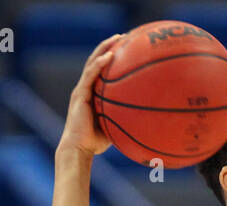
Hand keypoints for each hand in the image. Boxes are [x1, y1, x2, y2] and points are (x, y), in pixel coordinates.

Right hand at [56, 34, 123, 157]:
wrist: (79, 148)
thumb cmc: (96, 142)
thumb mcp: (115, 127)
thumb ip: (125, 119)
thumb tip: (147, 121)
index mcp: (92, 94)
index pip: (102, 71)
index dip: (111, 57)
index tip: (126, 48)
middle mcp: (86, 88)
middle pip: (97, 61)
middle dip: (109, 46)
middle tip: (123, 36)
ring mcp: (82, 90)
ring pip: (93, 63)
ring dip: (105, 48)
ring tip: (118, 38)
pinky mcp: (80, 94)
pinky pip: (91, 75)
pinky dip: (100, 64)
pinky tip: (110, 55)